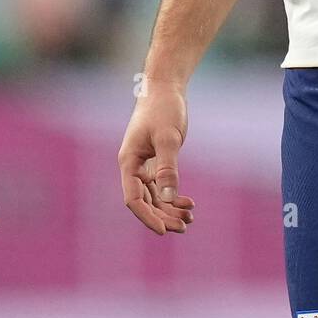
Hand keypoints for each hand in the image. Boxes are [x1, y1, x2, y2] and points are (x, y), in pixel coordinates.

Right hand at [118, 81, 194, 234]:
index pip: (133, 198)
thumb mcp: (168, 138)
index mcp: (128, 162)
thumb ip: (168, 168)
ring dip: (169, 209)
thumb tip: (168, 198)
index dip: (147, 217)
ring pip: (154, 196)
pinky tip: (188, 204)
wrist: (165, 88)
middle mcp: (132, 166)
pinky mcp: (155, 161)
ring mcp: (143, 165)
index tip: (165, 230)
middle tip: (185, 226)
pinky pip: (161, 186)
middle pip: (145, 201)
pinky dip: (173, 196)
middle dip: (163, 216)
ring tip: (189, 219)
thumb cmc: (164, 109)